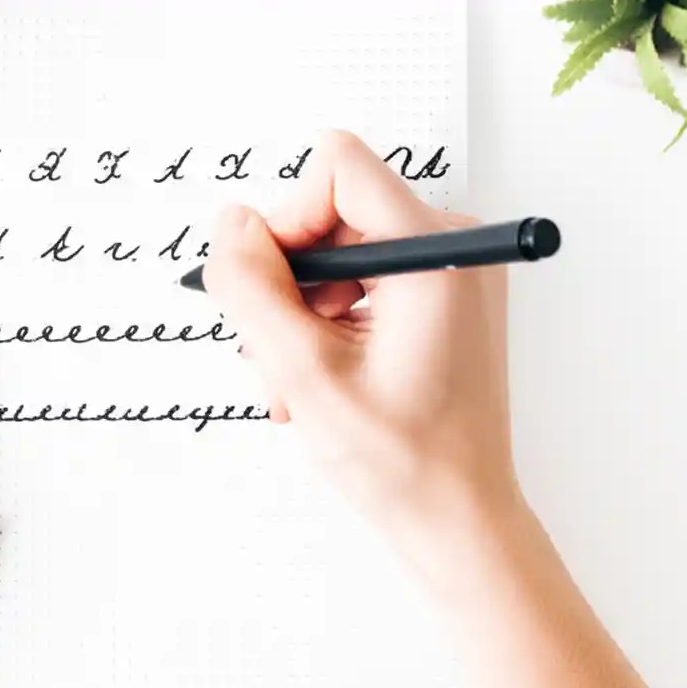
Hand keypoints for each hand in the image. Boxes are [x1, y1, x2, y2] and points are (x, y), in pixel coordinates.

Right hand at [204, 130, 515, 542]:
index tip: (274, 286)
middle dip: (288, 277)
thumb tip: (229, 225)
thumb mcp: (303, 373)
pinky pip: (358, 277)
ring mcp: (448, 273)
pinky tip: (319, 377)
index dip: (287, 218)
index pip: (338, 168)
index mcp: (436, 255)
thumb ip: (254, 289)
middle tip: (277, 350)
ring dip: (299, 310)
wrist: (457, 519)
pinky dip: (325, 321)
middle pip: (332, 210)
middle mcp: (452, 249)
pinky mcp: (437, 298)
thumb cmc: (400, 461)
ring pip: (336, 249)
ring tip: (295, 379)